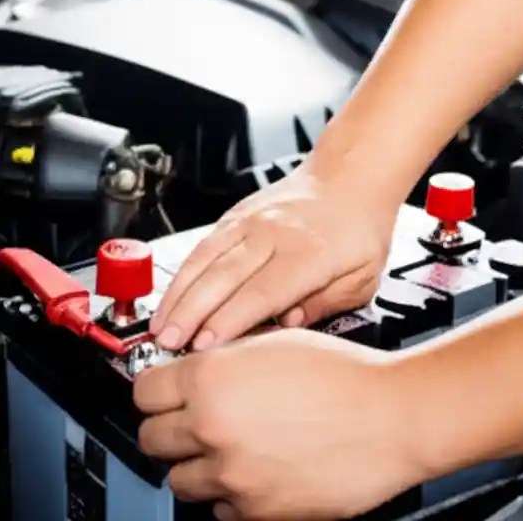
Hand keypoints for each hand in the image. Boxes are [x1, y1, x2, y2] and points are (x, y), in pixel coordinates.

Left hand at [134, 329, 426, 519]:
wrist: (394, 418)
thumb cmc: (344, 377)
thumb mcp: (269, 344)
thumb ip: (219, 360)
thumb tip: (187, 372)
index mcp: (209, 379)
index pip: (141, 391)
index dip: (156, 391)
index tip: (164, 394)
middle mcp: (212, 427)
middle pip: (150, 438)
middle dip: (169, 430)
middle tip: (194, 422)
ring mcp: (232, 474)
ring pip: (179, 479)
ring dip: (197, 465)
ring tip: (230, 449)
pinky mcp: (256, 510)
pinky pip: (220, 509)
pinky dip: (231, 495)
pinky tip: (257, 471)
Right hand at [151, 165, 396, 349]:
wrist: (348, 176)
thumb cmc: (358, 228)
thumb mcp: (362, 277)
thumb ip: (325, 304)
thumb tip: (288, 324)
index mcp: (309, 253)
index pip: (261, 292)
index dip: (229, 320)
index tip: (206, 346)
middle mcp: (273, 234)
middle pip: (223, 277)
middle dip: (191, 313)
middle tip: (169, 344)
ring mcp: (250, 222)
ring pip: (204, 260)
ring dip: (178, 296)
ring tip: (160, 326)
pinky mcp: (235, 216)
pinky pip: (203, 247)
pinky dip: (182, 274)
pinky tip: (170, 298)